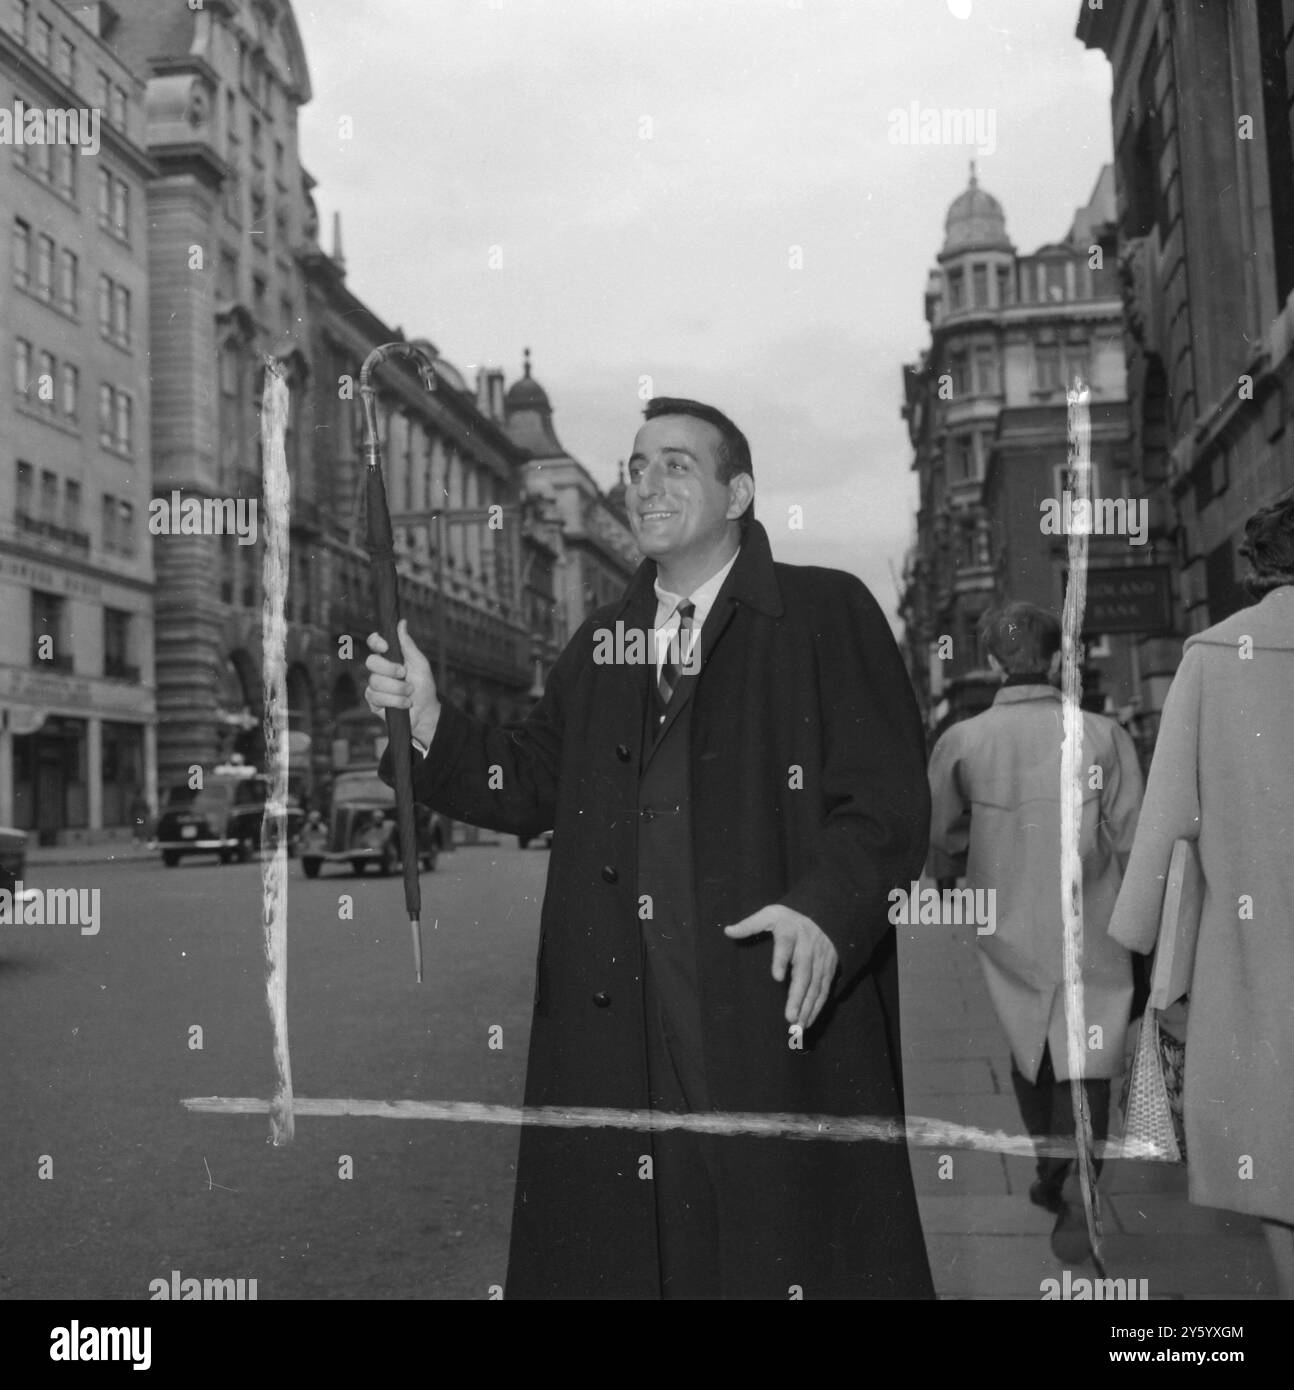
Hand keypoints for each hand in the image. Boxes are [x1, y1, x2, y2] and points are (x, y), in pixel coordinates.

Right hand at [364, 619, 439, 747]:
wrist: (426, 711)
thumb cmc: (424, 686)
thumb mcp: (420, 664)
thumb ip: (408, 645)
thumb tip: (402, 623)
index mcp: (390, 657)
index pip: (374, 643)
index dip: (376, 642)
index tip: (387, 647)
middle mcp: (380, 670)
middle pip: (371, 662)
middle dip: (390, 669)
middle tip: (404, 675)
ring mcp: (374, 686)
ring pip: (375, 681)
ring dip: (397, 689)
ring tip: (409, 693)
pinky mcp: (373, 701)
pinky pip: (376, 697)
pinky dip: (394, 701)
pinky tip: (404, 703)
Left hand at [724, 905, 838, 1029]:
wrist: (824, 916)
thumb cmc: (788, 920)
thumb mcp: (769, 915)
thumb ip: (750, 924)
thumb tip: (728, 931)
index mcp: (790, 932)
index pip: (785, 945)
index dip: (781, 960)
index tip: (776, 977)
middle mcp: (808, 947)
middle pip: (803, 972)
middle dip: (797, 995)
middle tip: (789, 1017)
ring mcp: (820, 960)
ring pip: (815, 986)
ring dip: (807, 1007)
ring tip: (797, 1026)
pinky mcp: (828, 970)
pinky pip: (823, 990)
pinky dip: (816, 1007)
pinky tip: (807, 1021)